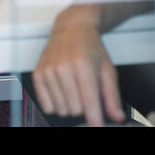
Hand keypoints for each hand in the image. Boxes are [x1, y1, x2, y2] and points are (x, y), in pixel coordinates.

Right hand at [31, 6, 123, 125]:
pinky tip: (63, 90)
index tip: (97, 127)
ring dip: (70, 105)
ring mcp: (49, 71)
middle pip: (76, 110)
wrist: (72, 27)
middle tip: (86, 91)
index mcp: (83, 65)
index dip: (95, 120)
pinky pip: (47, 106)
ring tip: (74, 87)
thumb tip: (116, 117)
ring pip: (62, 110)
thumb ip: (112, 95)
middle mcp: (63, 67)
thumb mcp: (107, 69)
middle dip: (84, 107)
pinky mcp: (38, 74)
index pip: (90, 103)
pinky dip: (56, 104)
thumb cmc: (90, 47)